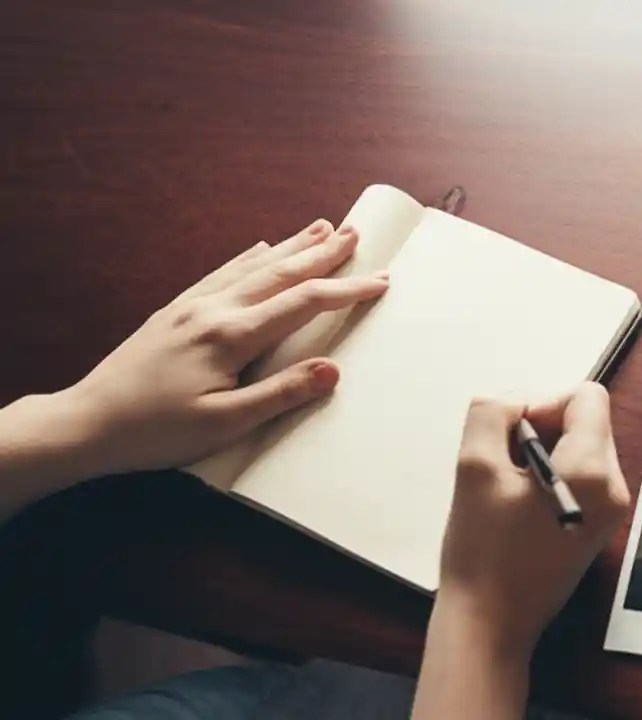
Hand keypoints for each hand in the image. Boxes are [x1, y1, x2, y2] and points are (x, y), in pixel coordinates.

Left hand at [65, 219, 388, 475]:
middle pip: (279, 273)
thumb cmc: (156, 432)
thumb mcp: (223, 424)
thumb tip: (332, 369)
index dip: (345, 290)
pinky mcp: (173, 312)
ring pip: (252, 266)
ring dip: (291, 247)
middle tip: (357, 233)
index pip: (303, 303)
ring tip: (321, 228)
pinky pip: (221, 274)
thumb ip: (280, 394)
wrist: (86, 423)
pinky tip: (260, 249)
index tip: (380, 281)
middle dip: (322, 253)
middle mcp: (212, 310)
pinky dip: (248, 258)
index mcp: (230, 336)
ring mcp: (190, 307)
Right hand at [438, 383, 630, 652]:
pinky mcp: (597, 526)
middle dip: (542, 430)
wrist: (490, 625)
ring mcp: (611, 510)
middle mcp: (616, 487)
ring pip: (580, 447)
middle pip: (587, 421)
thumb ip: (493, 413)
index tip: (511, 439)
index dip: (542, 403)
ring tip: (508, 492)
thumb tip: (516, 404)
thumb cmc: (482, 551)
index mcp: (595, 471)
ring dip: (542, 454)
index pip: (586, 396)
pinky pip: (580, 476)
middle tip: (503, 468)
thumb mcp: (474, 467)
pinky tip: (518, 509)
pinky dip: (548, 477)